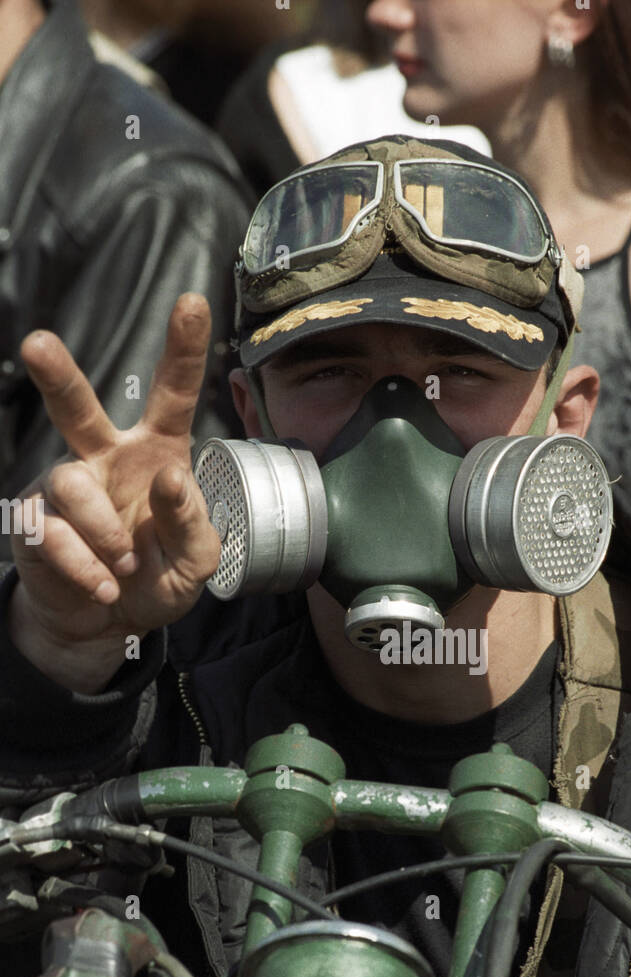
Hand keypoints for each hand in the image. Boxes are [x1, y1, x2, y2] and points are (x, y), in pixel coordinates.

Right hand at [10, 294, 221, 684]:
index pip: (172, 395)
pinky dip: (87, 568)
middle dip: (59, 375)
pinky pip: (54, 537)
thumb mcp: (197, 561)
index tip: (192, 302)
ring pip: (72, 485)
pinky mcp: (36, 523)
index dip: (182, 350)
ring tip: (125, 563)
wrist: (109, 621)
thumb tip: (171, 477)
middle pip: (78, 408)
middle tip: (38, 344)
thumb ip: (193, 523)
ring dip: (106, 531)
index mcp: (158, 453)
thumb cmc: (160, 576)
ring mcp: (66, 487)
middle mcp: (106, 458)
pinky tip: (103, 586)